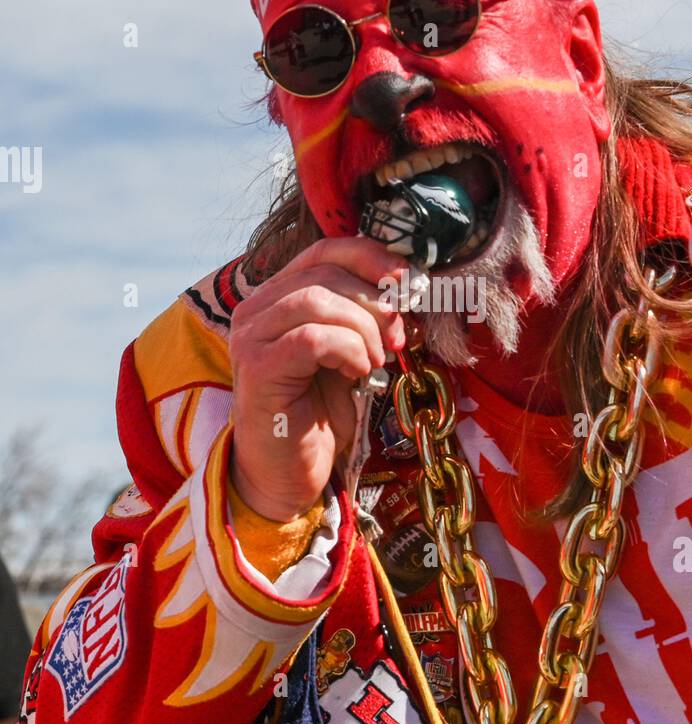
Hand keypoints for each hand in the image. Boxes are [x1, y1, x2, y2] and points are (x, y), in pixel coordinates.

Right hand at [228, 237, 404, 520]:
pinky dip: (348, 350)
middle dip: (374, 301)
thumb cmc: (319, 415)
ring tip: (375, 359)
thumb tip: (405, 290)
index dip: (371, 256)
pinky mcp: (258, 368)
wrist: (288, 473)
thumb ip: (364, 319)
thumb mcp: (349, 354)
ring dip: (363, 328)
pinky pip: (313, 338)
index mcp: (277, 297)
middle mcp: (255, 309)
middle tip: (397, 335)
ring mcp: (251, 337)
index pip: (324, 250)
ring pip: (319, 300)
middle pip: (325, 272)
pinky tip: (358, 373)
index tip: (408, 280)